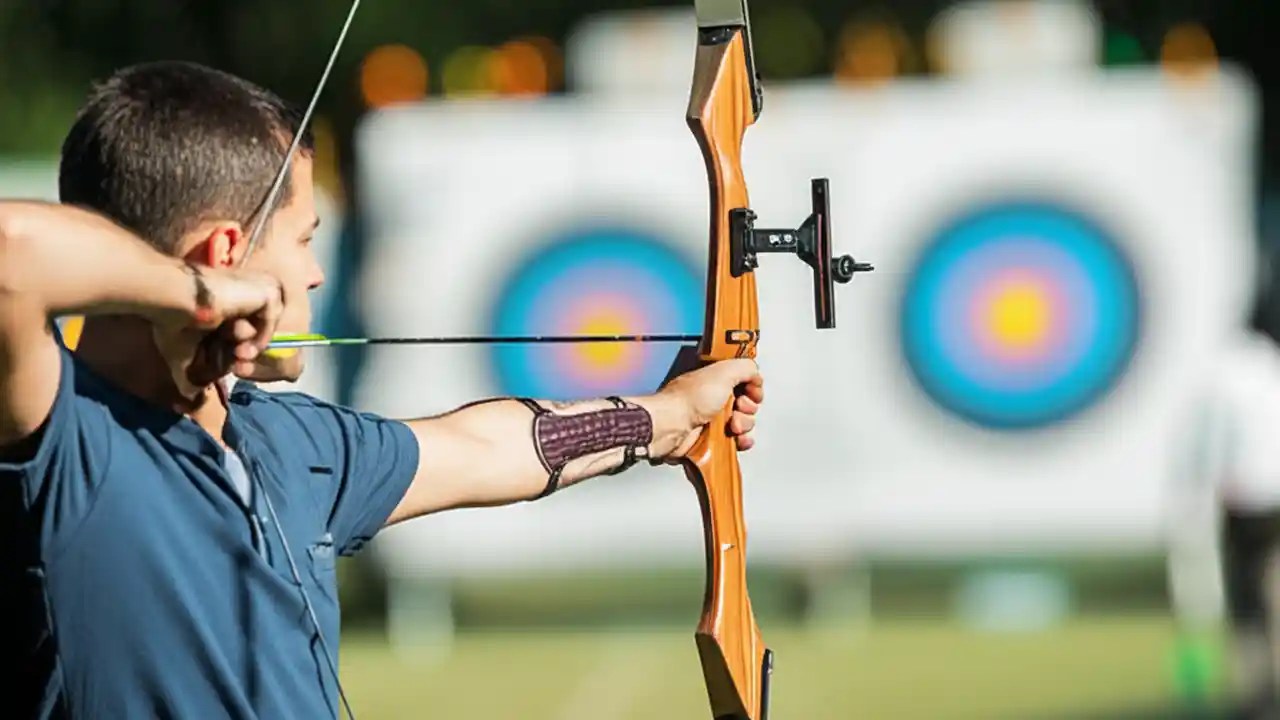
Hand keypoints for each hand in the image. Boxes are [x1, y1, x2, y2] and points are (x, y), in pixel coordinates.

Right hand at [152, 265, 283, 398]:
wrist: (173, 300)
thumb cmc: (172, 321)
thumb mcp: (182, 352)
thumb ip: (188, 373)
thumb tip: (188, 395)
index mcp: (229, 302)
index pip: (248, 331)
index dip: (242, 352)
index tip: (235, 370)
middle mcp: (245, 291)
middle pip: (260, 328)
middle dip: (251, 352)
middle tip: (239, 367)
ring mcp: (257, 288)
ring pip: (267, 324)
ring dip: (255, 346)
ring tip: (239, 355)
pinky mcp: (266, 291)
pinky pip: (272, 318)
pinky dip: (262, 336)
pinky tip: (244, 346)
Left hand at [651, 358, 763, 461]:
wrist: (670, 427)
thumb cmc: (687, 400)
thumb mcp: (723, 372)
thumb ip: (745, 367)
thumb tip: (756, 375)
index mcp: (714, 379)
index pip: (744, 381)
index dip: (752, 387)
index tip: (751, 392)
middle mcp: (712, 398)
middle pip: (746, 404)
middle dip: (748, 408)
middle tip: (739, 408)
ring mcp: (712, 420)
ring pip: (743, 424)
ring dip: (744, 426)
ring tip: (732, 425)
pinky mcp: (711, 440)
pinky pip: (735, 441)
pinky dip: (741, 441)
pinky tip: (737, 439)